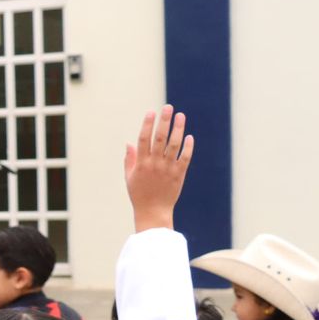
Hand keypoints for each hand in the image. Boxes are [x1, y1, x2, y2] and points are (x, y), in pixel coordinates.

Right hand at [124, 104, 192, 231]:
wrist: (153, 211)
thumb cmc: (139, 194)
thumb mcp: (129, 177)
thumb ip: (130, 159)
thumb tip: (129, 143)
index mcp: (141, 163)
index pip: (144, 139)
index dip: (147, 124)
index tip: (151, 112)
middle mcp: (155, 164)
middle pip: (160, 138)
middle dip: (164, 121)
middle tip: (168, 107)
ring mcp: (168, 168)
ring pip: (174, 144)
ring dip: (178, 129)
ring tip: (181, 116)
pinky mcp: (179, 174)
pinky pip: (185, 157)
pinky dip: (187, 146)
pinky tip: (189, 136)